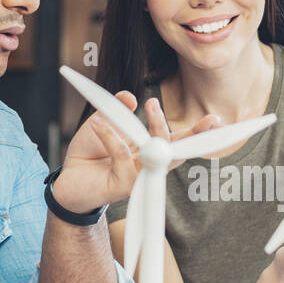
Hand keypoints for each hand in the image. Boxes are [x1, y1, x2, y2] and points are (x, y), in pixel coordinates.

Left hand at [52, 93, 219, 213]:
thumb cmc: (87, 156)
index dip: (198, 132)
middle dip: (196, 135)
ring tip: (152, 103)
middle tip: (213, 120)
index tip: (216, 120)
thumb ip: (116, 110)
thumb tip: (130, 97)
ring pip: (158, 153)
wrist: (67, 182)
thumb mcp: (101, 124)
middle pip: (180, 151)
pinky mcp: (123, 185)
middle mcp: (149, 165)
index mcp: (149, 150)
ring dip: (158, 127)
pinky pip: (122, 155)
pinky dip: (111, 136)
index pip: (178, 140)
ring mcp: (139, 178)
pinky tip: (98, 125)